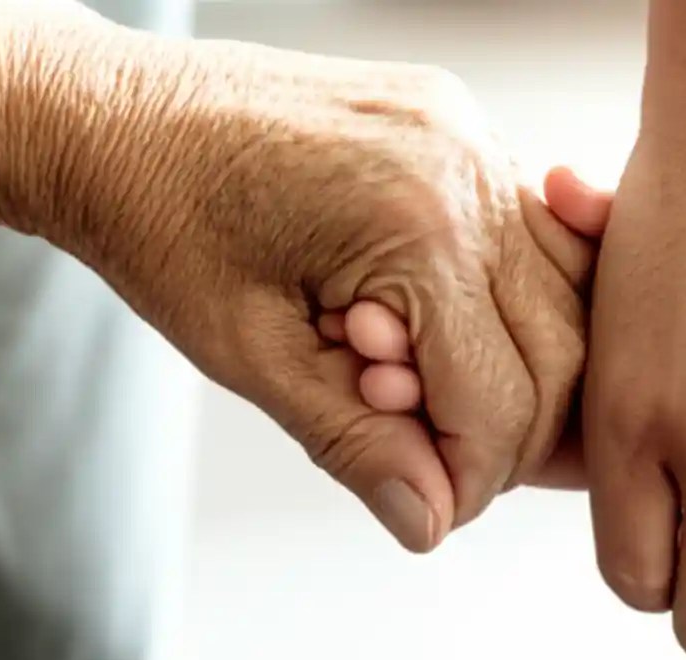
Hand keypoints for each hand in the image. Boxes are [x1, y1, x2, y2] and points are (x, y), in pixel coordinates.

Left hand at [0, 13, 592, 551]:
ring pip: (569, 290)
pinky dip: (512, 298)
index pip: (502, 397)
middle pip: (564, 348)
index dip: (473, 476)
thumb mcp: (249, 353)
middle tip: (439, 456)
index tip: (435, 503)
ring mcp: (474, 136)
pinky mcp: (464, 124)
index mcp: (418, 228)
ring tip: (435, 386)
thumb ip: (355, 443)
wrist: (116, 112)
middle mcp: (469, 171)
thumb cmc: (160, 221)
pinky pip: (534, 233)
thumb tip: (430, 521)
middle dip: (511, 430)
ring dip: (525, 364)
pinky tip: (449, 323)